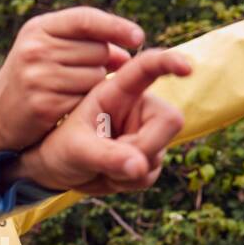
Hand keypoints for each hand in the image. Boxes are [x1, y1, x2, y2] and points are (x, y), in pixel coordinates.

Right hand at [0, 6, 144, 150]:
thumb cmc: (31, 79)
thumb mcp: (47, 50)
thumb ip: (84, 44)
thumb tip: (127, 53)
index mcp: (38, 29)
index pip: (86, 19)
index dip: (116, 26)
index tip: (138, 37)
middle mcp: (36, 49)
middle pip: (98, 50)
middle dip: (102, 64)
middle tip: (83, 76)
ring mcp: (38, 77)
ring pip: (96, 76)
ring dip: (95, 87)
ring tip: (71, 91)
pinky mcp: (44, 104)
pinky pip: (86, 101)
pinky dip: (85, 106)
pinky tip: (69, 107)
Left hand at [3, 49, 189, 195]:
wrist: (57, 169)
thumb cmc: (59, 148)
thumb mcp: (76, 151)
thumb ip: (107, 156)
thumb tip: (140, 167)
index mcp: (118, 90)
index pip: (147, 67)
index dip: (169, 63)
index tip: (186, 67)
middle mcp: (138, 107)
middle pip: (171, 120)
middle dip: (145, 147)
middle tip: (110, 159)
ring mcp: (146, 131)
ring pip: (159, 154)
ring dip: (129, 170)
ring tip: (99, 165)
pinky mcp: (149, 154)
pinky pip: (151, 173)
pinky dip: (129, 181)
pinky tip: (108, 175)